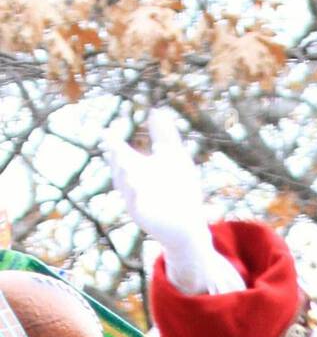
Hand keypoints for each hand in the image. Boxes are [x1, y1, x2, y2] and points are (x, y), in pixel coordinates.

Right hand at [105, 108, 209, 256]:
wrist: (190, 226)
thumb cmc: (182, 191)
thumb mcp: (176, 159)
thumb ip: (166, 136)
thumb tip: (155, 111)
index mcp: (137, 167)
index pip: (121, 152)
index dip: (113, 142)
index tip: (106, 132)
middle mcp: (131, 183)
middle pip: (120, 167)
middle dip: (116, 156)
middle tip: (110, 141)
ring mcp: (135, 200)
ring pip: (124, 186)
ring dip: (122, 173)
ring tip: (122, 159)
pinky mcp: (142, 217)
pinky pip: (134, 204)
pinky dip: (133, 195)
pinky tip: (134, 183)